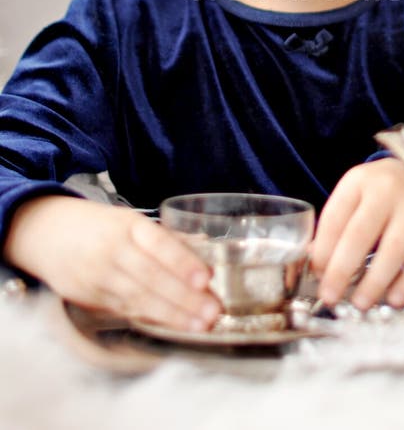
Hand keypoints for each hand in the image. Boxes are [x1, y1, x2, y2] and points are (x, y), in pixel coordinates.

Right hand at [3, 196, 220, 330]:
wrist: (46, 233)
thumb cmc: (99, 226)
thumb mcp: (129, 221)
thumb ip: (164, 237)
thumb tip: (205, 246)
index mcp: (126, 224)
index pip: (158, 243)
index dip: (182, 262)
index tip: (206, 278)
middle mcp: (112, 250)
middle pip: (151, 277)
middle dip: (185, 298)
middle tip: (214, 311)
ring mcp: (98, 276)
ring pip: (139, 298)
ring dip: (173, 315)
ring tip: (200, 324)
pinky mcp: (89, 297)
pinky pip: (125, 310)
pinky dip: (151, 319)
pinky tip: (173, 326)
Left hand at [310, 158, 403, 310]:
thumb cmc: (380, 189)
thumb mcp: (354, 193)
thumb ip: (337, 224)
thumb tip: (319, 264)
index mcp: (359, 181)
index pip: (335, 216)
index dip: (323, 249)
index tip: (316, 273)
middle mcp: (386, 192)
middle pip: (360, 234)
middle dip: (342, 270)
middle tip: (330, 296)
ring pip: (393, 249)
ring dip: (374, 282)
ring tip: (360, 302)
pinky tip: (394, 298)